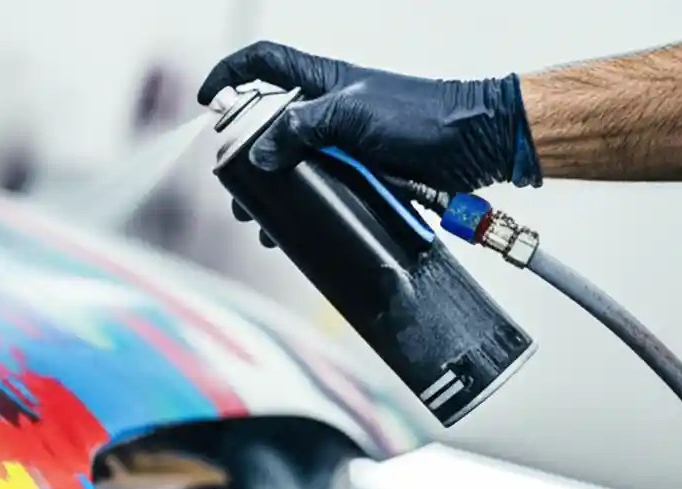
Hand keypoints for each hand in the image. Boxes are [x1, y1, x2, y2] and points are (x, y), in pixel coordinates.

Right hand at [199, 41, 542, 194]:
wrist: (474, 144)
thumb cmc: (423, 114)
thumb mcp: (352, 114)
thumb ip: (300, 129)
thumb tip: (259, 154)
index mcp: (320, 83)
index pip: (263, 63)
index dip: (230, 76)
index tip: (207, 101)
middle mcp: (325, 113)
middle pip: (266, 129)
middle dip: (243, 157)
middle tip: (233, 184)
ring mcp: (341, 146)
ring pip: (290, 169)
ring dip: (270, 194)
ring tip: (260, 219)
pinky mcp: (358, 177)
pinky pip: (320, 194)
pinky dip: (302, 212)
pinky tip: (292, 231)